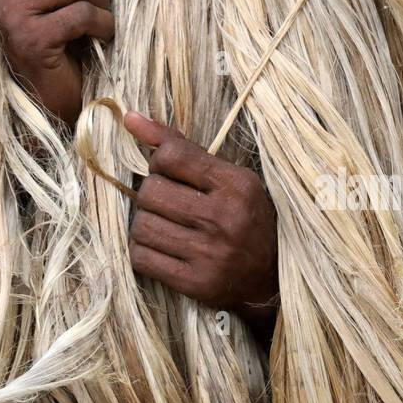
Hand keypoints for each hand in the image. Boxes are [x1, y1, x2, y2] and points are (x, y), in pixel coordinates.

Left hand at [124, 112, 278, 338]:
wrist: (273, 279)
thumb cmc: (245, 217)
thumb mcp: (229, 177)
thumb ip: (182, 147)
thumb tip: (129, 117)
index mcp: (237, 185)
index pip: (172, 155)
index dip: (158, 159)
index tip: (166, 168)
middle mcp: (224, 219)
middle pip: (151, 191)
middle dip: (150, 193)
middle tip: (166, 200)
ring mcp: (210, 255)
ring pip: (142, 225)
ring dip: (144, 222)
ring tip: (163, 223)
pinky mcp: (196, 284)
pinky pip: (142, 259)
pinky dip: (143, 250)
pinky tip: (160, 247)